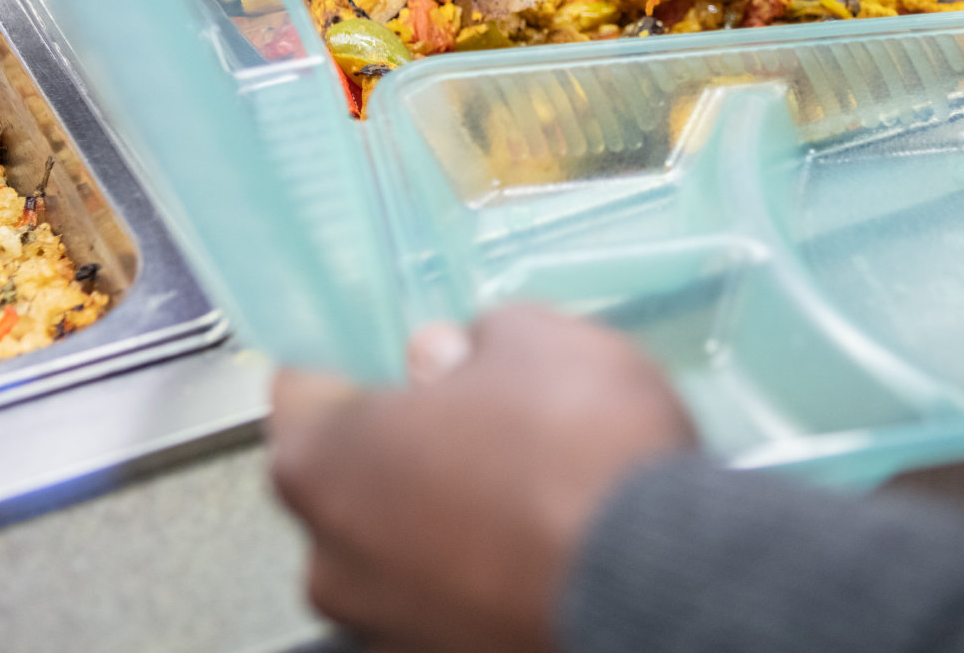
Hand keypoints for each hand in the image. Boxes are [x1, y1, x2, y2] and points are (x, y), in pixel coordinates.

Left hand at [267, 304, 697, 652]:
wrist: (661, 584)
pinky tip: (550, 537)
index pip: (302, 386)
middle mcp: (332, 560)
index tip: (401, 350)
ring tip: (533, 481)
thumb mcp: (536, 339)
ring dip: (450, 510)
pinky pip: (452, 594)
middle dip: (410, 439)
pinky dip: (486, 566)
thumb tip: (454, 356)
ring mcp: (387, 627)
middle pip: (352, 473)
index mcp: (322, 462)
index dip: (359, 357)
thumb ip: (473, 339)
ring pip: (403, 542)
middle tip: (484, 409)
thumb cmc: (581, 456)